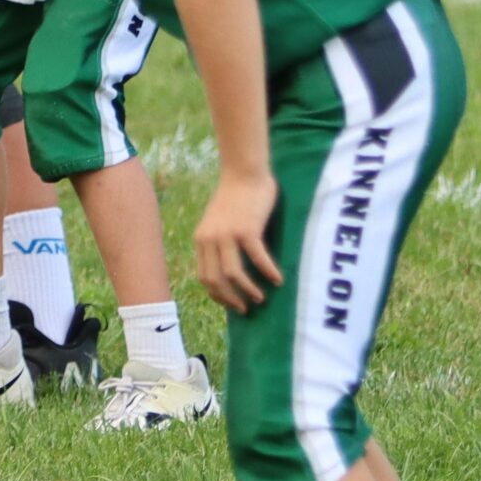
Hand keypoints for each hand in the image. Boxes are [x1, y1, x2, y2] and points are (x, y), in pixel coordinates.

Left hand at [194, 171, 282, 313]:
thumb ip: (220, 243)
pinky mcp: (247, 229)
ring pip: (234, 273)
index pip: (204, 277)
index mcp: (202, 239)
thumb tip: (231, 271)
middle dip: (231, 299)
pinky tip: (278, 279)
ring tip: (261, 298)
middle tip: (245, 308)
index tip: (231, 303)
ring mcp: (228, 234)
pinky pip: (258, 258)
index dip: (217, 295)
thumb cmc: (236, 197)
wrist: (244, 172)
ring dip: (248, 290)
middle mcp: (211, 239)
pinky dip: (268, 272)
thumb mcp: (218, 222)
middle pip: (216, 280)